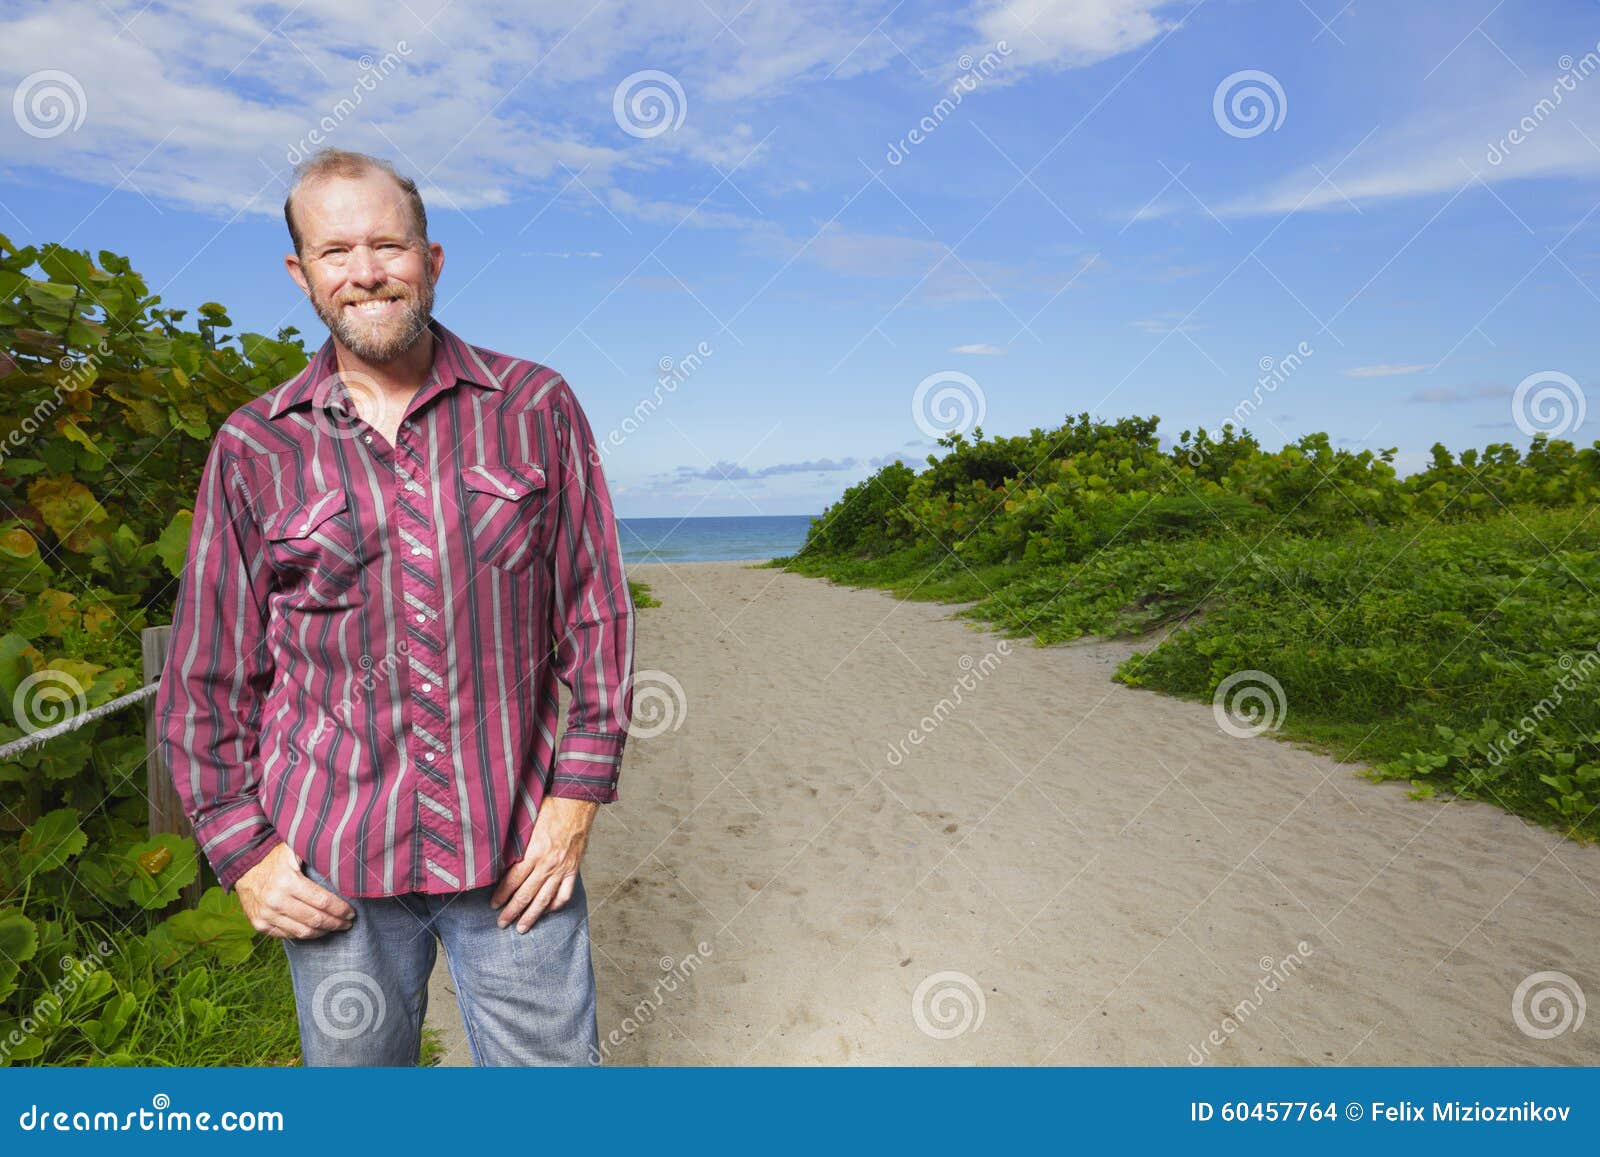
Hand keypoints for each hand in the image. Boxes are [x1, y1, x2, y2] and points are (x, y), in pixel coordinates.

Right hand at [235, 841, 355, 939]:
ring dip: (323, 931)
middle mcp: (275, 901)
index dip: (340, 909)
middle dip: (336, 922)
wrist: (243, 867)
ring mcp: (266, 915)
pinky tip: (316, 929)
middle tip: (348, 922)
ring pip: (303, 931)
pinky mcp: (259, 924)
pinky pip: (288, 935)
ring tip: (335, 927)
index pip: (322, 901)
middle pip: (315, 919)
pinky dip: (305, 934)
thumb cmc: (275, 857)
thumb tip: (344, 857)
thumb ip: (315, 853)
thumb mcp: (293, 848)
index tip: (351, 912)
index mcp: (287, 881)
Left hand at [489, 797, 597, 932]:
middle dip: (512, 911)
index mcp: (533, 853)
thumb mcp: (527, 823)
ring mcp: (562, 869)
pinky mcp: (573, 869)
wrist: (577, 803)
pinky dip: (556, 905)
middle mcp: (548, 865)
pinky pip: (565, 893)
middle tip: (502, 923)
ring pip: (545, 899)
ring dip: (532, 915)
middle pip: (526, 894)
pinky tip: (548, 911)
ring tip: (522, 928)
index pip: (513, 881)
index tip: (493, 904)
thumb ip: (516, 843)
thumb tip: (499, 856)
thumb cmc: (550, 808)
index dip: (501, 894)